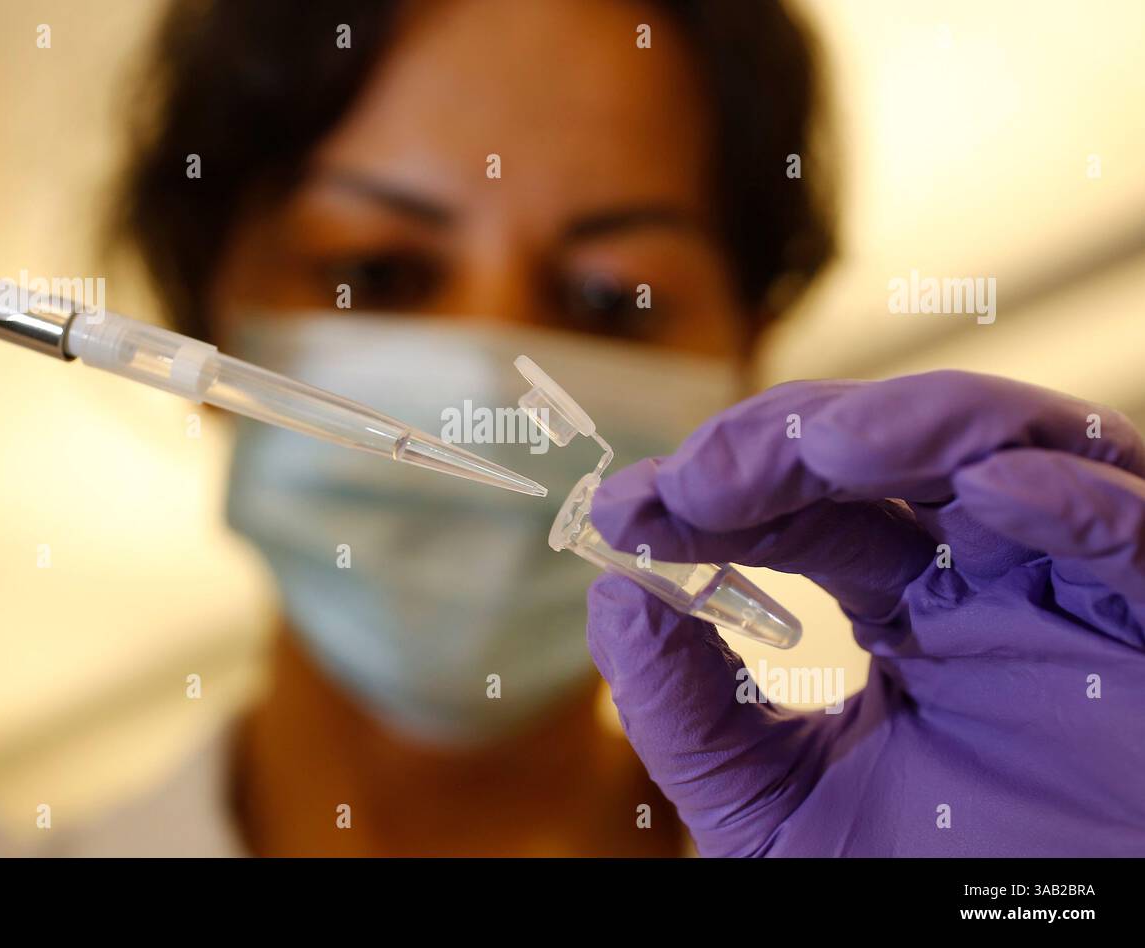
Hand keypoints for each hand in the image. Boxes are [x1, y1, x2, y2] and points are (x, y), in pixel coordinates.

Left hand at [586, 371, 1144, 855]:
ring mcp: (1073, 603)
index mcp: (907, 614)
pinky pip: (1137, 549)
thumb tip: (614, 595)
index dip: (720, 493)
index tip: (628, 507)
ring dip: (922, 429)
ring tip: (828, 449)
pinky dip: (1082, 508)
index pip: (807, 513)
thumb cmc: (919, 897)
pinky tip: (1001, 492)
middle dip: (794, 445)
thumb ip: (687, 714)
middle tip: (701, 473)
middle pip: (897, 459)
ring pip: (1015, 456)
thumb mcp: (768, 811)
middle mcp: (987, 587)